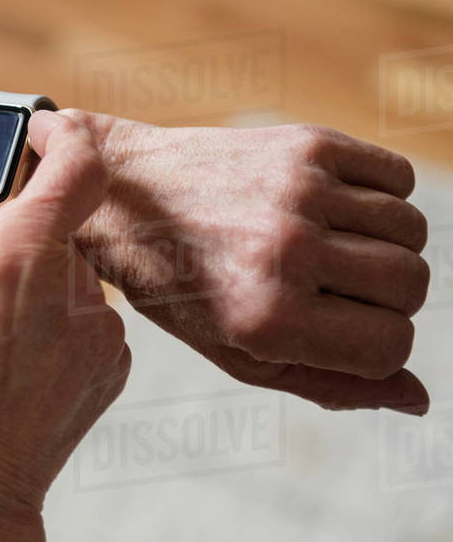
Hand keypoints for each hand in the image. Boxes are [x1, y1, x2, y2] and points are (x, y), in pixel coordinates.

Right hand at [0, 111, 129, 541]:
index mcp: (20, 255)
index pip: (79, 163)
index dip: (64, 138)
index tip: (41, 138)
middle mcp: (73, 285)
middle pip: (62, 224)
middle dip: (22, 233)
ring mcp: (102, 329)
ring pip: (73, 274)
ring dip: (39, 282)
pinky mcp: (114, 364)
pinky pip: (90, 318)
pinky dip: (59, 322)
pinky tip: (19, 357)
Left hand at [66, 110, 429, 414]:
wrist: (124, 195)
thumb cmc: (180, 286)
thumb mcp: (236, 354)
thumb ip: (328, 385)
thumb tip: (418, 398)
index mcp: (266, 316)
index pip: (392, 344)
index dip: (374, 345)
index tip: (336, 328)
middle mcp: (286, 250)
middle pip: (412, 284)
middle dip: (387, 296)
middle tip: (331, 286)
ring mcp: (298, 190)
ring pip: (412, 228)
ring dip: (385, 244)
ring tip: (327, 245)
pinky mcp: (305, 143)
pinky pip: (398, 175)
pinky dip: (382, 194)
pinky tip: (332, 206)